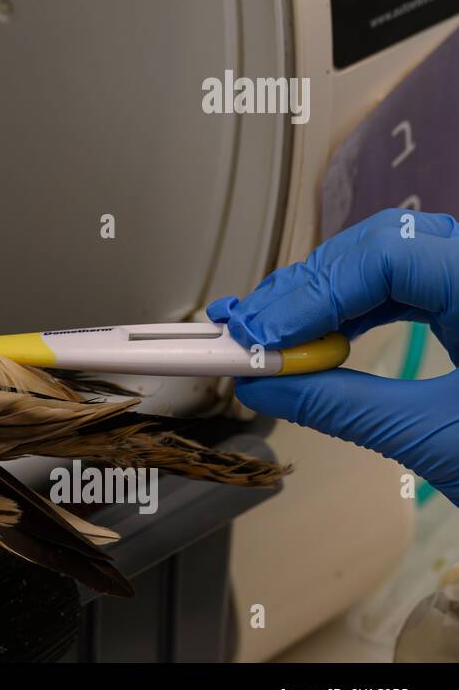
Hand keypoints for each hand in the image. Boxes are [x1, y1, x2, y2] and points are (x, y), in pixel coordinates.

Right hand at [208, 209, 458, 503]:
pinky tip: (319, 335)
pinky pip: (410, 288)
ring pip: (390, 262)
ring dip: (324, 298)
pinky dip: (357, 311)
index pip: (387, 252)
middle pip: (382, 248)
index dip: (312, 289)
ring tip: (270, 334)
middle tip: (250, 332)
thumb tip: (267, 385)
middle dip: (307, 290)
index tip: (261, 333)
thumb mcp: (439, 442)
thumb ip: (344, 406)